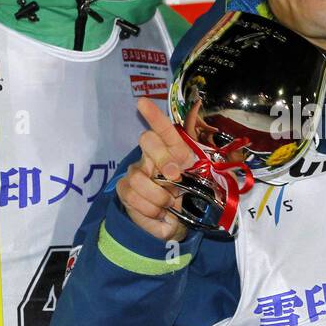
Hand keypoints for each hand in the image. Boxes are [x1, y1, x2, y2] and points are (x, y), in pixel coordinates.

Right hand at [116, 98, 194, 242]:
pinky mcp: (125, 189)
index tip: (142, 102)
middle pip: (147, 141)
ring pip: (139, 176)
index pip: (164, 129)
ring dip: (159, 196)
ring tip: (169, 204)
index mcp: (174, 151)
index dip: (154, 115)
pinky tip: (157, 212)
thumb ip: (200, 173)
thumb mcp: (200, 185)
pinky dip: (149, 209)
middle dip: (163, 158)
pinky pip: (132, 196)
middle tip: (175, 177)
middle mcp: (152, 156)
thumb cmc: (188, 198)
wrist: (175, 223)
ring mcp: (136, 171)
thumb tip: (186, 169)